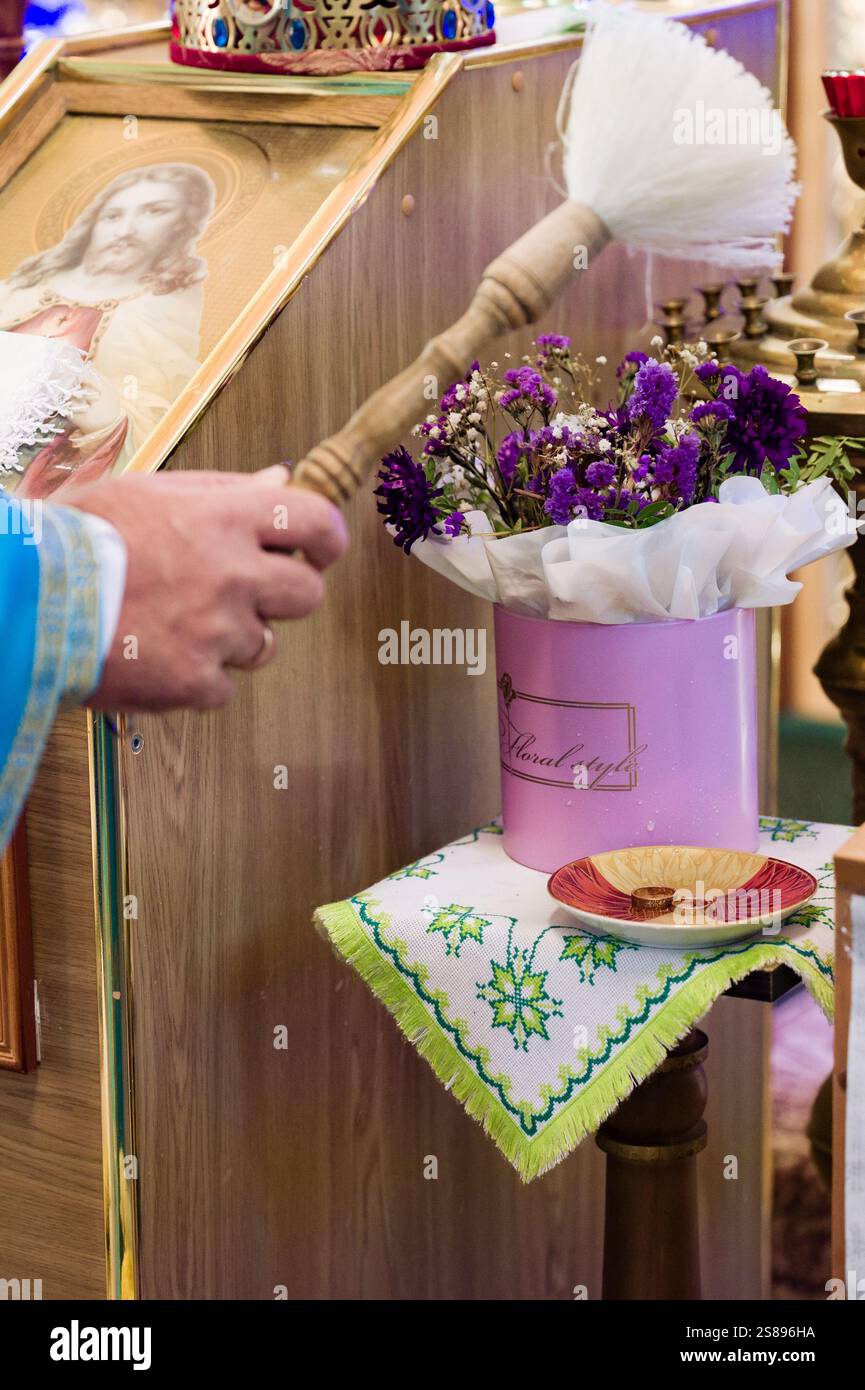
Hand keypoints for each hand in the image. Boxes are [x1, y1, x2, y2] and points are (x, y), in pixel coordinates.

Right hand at [63, 465, 346, 711]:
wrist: (29, 598)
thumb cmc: (80, 538)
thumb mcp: (149, 492)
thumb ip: (223, 491)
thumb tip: (280, 481)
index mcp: (223, 518)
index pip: (315, 522)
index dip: (326, 539)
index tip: (319, 550)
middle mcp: (232, 574)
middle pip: (307, 594)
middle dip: (285, 596)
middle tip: (247, 594)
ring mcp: (217, 631)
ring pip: (264, 645)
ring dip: (235, 639)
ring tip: (178, 623)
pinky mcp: (196, 681)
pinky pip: (223, 686)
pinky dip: (198, 677)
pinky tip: (158, 654)